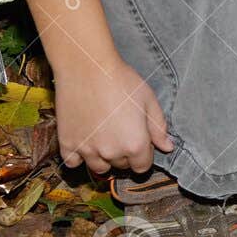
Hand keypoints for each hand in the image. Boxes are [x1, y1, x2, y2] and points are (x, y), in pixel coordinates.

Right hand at [53, 55, 174, 175]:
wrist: (87, 68)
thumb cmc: (121, 80)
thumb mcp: (149, 100)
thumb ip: (159, 128)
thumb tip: (168, 147)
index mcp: (135, 144)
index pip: (143, 166)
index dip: (144, 154)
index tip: (139, 140)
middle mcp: (112, 152)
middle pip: (121, 165)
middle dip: (125, 153)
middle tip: (121, 130)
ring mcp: (87, 150)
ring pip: (99, 168)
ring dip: (104, 158)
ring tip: (105, 135)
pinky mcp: (68, 144)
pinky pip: (74, 163)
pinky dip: (79, 156)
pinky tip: (86, 140)